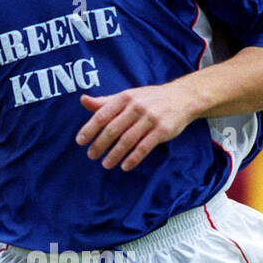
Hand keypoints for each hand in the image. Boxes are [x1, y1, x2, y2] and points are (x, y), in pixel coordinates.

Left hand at [75, 84, 192, 171]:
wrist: (182, 98)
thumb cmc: (150, 99)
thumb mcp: (128, 96)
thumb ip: (105, 102)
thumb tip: (83, 100)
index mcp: (125, 98)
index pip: (102, 115)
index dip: (90, 129)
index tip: (80, 141)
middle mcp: (136, 107)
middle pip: (113, 129)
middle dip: (100, 144)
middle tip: (91, 156)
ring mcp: (150, 118)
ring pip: (127, 140)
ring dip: (115, 154)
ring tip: (106, 164)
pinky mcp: (162, 130)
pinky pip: (144, 147)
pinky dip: (133, 158)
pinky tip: (125, 166)